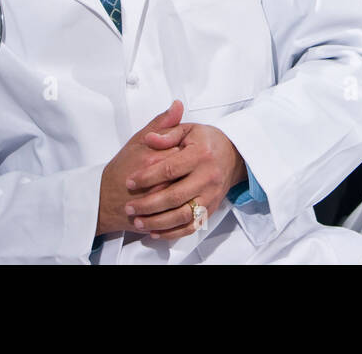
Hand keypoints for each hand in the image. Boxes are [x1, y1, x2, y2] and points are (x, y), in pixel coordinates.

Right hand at [96, 100, 185, 235]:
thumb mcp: (138, 141)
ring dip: (188, 188)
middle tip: (183, 168)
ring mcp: (159, 201)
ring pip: (187, 193)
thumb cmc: (121, 169)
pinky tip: (183, 201)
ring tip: (180, 183)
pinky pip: (182, 214)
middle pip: (187, 172)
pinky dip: (186, 208)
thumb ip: (161, 124)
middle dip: (188, 170)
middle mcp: (158, 180)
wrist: (104, 199)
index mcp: (153, 158)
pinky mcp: (160, 217)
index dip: (185, 149)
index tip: (181, 149)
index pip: (183, 150)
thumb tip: (177, 105)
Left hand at [122, 123, 246, 241]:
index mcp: (201, 155)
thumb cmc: (206, 141)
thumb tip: (149, 138)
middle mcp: (208, 177)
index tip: (130, 182)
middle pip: (175, 196)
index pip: (170, 169)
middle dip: (148, 205)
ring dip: (158, 222)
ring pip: (183, 216)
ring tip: (138, 221)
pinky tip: (155, 231)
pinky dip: (173, 233)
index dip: (147, 177)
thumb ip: (167, 133)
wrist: (232, 155)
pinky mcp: (211, 209)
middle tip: (129, 207)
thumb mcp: (187, 129)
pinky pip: (192, 226)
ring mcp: (211, 195)